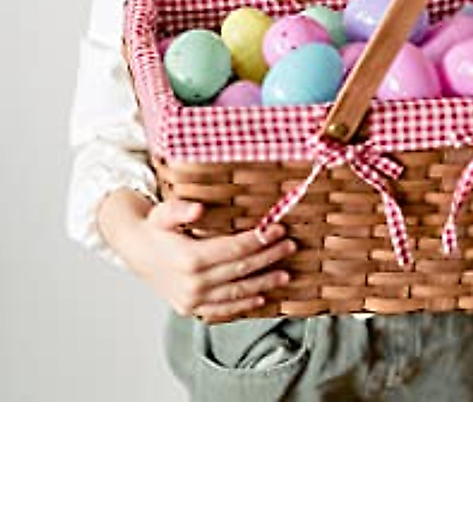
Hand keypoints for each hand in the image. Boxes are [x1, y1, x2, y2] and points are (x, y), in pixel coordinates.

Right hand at [99, 191, 295, 322]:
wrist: (136, 251)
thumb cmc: (155, 229)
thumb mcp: (163, 213)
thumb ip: (180, 209)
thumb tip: (197, 208)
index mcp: (189, 258)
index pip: (234, 249)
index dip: (259, 240)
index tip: (277, 229)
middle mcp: (191, 283)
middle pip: (240, 269)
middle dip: (269, 258)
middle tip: (290, 246)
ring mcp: (191, 300)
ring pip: (236, 293)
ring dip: (263, 284)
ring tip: (285, 275)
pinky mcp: (190, 309)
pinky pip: (221, 310)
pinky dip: (242, 305)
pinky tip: (260, 298)